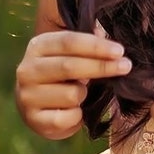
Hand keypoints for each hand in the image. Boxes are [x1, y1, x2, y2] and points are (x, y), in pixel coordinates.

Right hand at [15, 27, 130, 139]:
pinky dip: (78, 116)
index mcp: (38, 46)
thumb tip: (104, 33)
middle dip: (102, 66)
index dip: (96, 46)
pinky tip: (75, 111)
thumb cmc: (63, 74)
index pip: (69, 42)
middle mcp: (27, 69)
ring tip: (81, 93)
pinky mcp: (32, 120)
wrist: (39, 107)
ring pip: (71, 94)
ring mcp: (27, 96)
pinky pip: (67, 118)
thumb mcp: (71, 53)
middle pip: (70, 66)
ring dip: (85, 95)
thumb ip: (87, 43)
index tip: (120, 51)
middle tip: (126, 66)